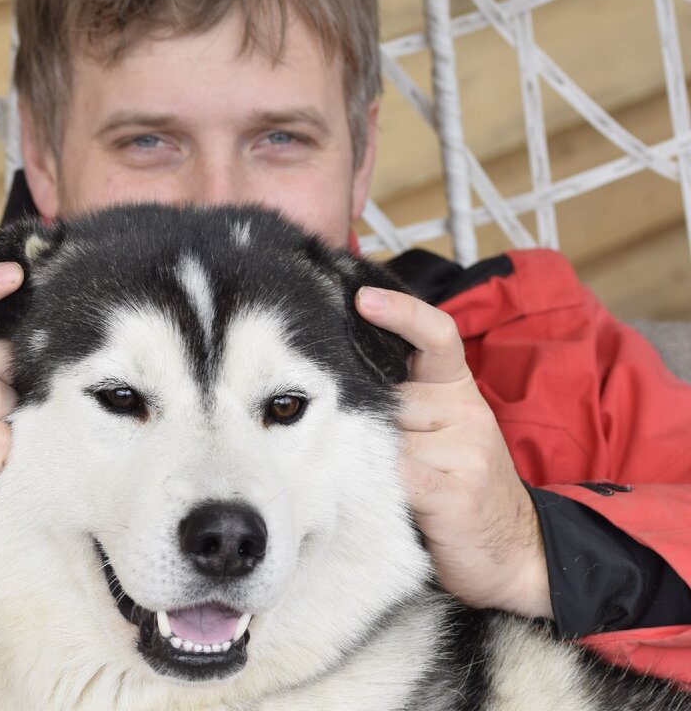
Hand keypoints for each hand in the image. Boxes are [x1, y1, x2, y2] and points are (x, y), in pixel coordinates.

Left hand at [355, 286, 552, 619]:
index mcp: (458, 390)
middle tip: (368, 454)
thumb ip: (402, 402)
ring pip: (384, 436)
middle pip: (387, 396)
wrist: (515, 554)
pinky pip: (394, 473)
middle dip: (364, 423)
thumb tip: (337, 376)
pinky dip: (375, 485)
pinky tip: (380, 500)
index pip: (436, 337)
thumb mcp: (438, 432)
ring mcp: (465, 451)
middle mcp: (466, 412)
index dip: (401, 313)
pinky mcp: (454, 491)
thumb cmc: (457, 487)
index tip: (362, 298)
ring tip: (384, 487)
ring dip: (369, 461)